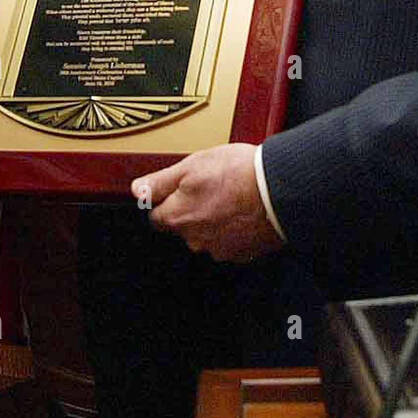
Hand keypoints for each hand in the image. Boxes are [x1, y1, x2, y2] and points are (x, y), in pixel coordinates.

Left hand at [133, 144, 282, 262]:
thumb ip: (160, 181)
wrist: (279, 190)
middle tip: (211, 187)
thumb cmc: (239, 174)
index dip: (166, 200)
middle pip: (183, 227)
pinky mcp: (243, 253)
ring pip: (208, 234)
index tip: (179, 190)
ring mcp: (220, 249)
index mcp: (178, 218)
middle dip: (193, 209)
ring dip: (215, 219)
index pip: (157, 216)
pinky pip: (231, 241)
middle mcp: (195, 239)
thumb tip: (138, 190)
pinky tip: (244, 209)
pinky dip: (235, 228)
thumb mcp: (192, 165)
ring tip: (232, 196)